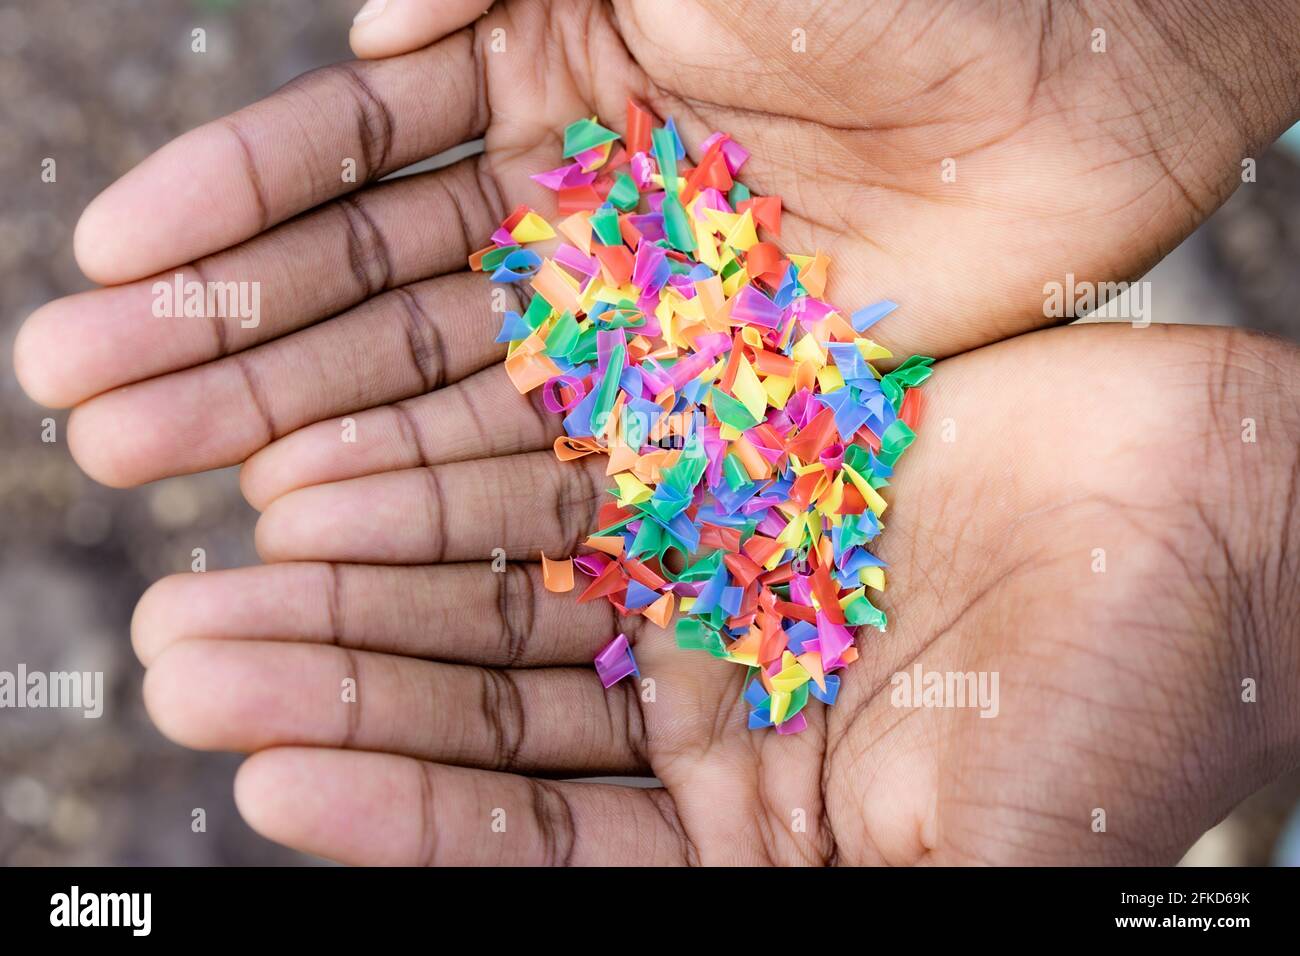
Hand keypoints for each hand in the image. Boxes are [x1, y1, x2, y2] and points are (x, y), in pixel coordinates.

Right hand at [13, 0, 1298, 489]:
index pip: (348, 148)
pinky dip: (445, 486)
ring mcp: (627, 315)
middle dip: (228, 341)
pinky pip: (552, 454)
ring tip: (165, 478)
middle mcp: (566, 200)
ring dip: (304, 427)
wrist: (1073, 60)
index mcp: (540, 69)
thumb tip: (367, 25)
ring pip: (438, 383)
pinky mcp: (700, 403)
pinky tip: (329, 518)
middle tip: (86, 411)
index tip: (104, 267)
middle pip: (368, 285)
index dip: (226, 206)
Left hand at [130, 324, 1299, 864]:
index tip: (268, 778)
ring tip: (234, 553)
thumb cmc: (1147, 706)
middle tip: (191, 650)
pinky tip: (357, 462)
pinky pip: (568, 478)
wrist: (1222, 521)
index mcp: (748, 842)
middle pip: (482, 720)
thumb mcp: (994, 849)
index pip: (533, 849)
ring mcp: (703, 592)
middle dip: (338, 688)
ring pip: (500, 595)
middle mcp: (699, 721)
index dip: (404, 821)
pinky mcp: (720, 475)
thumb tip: (726, 935)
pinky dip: (467, 477)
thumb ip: (863, 894)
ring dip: (369, 578)